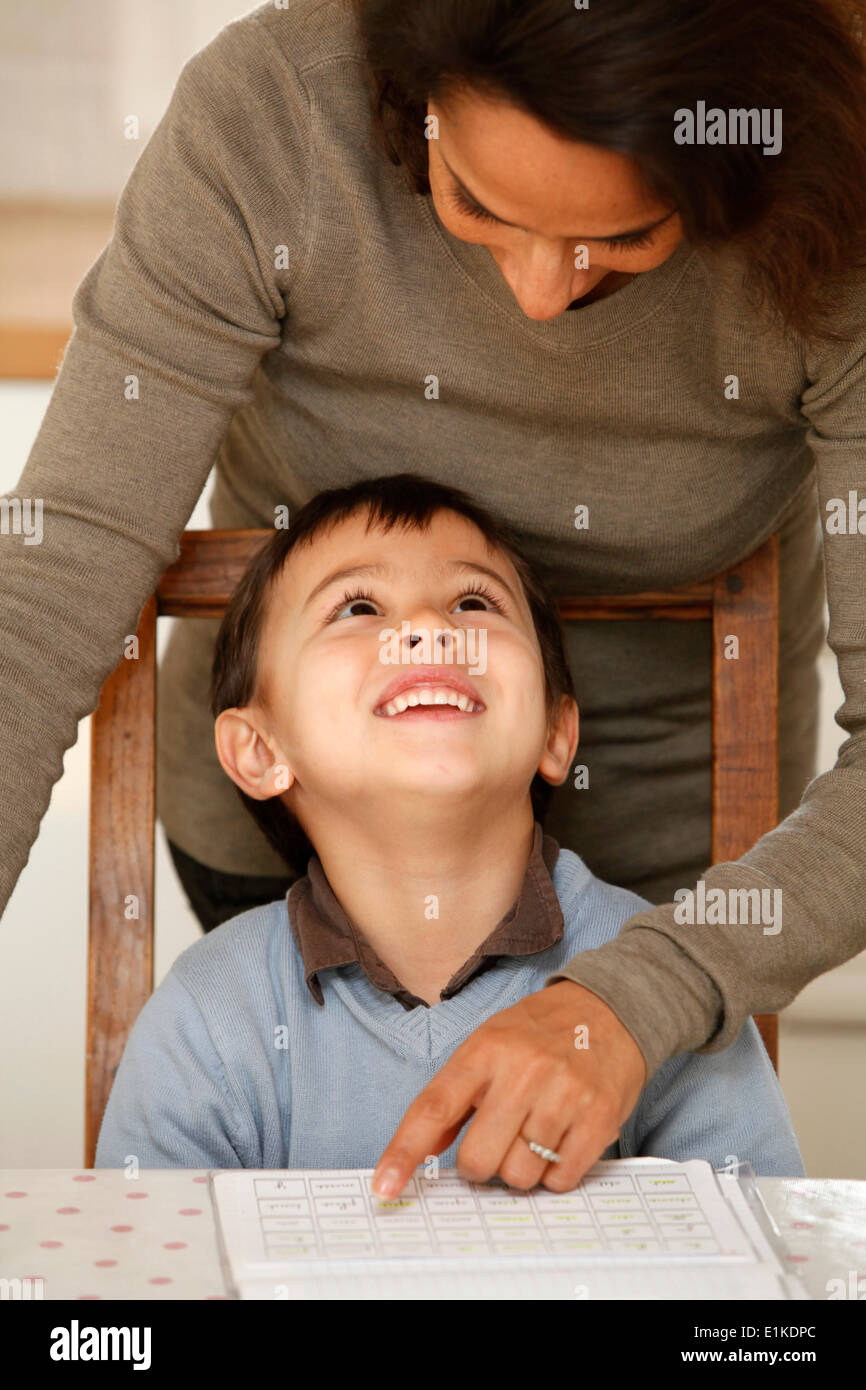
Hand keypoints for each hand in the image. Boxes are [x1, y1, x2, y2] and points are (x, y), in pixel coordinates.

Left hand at [371, 979, 646, 1196]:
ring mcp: (563, 1094)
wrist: (611, 1007)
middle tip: (496, 1143)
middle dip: (480, 1166)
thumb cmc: (541, 1031)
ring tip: (536, 1134)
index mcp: (485, 1050)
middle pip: (478, 1159)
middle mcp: (522, 1070)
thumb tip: (424, 1148)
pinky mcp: (599, 1116)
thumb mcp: (490, 1043)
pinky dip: (557, 1173)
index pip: (433, 1108)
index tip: (384, 1186)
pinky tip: (561, 1141)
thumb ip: (456, 1094)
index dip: (404, 1152)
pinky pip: (562, 1178)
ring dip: (522, 1169)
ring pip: (520, 1175)